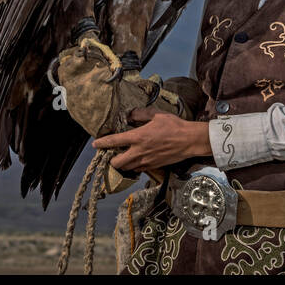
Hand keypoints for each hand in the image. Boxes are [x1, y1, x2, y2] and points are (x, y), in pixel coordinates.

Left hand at [91, 108, 212, 172]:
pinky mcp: (153, 166)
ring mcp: (146, 161)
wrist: (189, 141)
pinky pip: (138, 169)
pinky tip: (135, 160)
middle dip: (110, 160)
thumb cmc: (174, 126)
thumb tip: (130, 115)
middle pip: (117, 163)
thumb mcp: (156, 115)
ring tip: (121, 158)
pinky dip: (134, 167)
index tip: (96, 144)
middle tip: (110, 154)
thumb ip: (140, 114)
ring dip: (122, 164)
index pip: (114, 141)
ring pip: (127, 168)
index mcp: (138, 137)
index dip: (102, 143)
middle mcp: (139, 152)